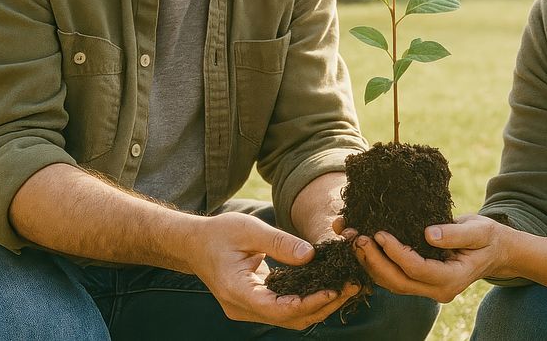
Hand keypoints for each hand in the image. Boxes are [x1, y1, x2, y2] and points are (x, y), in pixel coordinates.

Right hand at [187, 212, 359, 329]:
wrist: (194, 245)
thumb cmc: (219, 233)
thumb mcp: (248, 229)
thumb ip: (279, 242)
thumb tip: (311, 255)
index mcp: (237, 290)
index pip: (278, 308)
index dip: (308, 303)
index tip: (333, 290)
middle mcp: (242, 308)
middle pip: (290, 318)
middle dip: (323, 306)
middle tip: (352, 286)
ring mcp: (248, 309)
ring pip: (290, 318)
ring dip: (319, 306)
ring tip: (347, 287)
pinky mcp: (256, 304)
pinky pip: (285, 309)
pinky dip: (307, 301)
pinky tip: (327, 285)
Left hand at [352, 214, 512, 302]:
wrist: (495, 251)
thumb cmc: (488, 237)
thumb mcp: (479, 231)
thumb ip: (455, 234)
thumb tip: (429, 233)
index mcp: (452, 279)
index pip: (418, 269)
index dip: (396, 253)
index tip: (380, 234)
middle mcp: (438, 290)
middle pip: (398, 282)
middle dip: (375, 261)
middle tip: (358, 238)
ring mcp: (428, 289)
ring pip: (392, 283)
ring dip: (371, 263)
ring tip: (355, 239)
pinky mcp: (420, 282)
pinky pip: (394, 277)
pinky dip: (377, 263)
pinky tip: (365, 245)